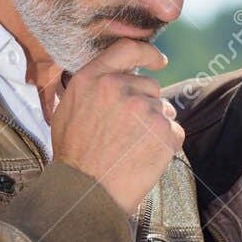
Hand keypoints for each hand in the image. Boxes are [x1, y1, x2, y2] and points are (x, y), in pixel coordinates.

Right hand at [49, 40, 182, 213]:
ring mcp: (143, 108)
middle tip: (126, 134)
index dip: (148, 53)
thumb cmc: (74, 156)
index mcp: (93, 78)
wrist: (85, 192)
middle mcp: (118, 87)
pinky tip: (144, 158)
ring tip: (130, 149)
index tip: (159, 60)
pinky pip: (174, 131)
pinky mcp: (163, 131)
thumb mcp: (67, 109)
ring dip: (154, 127)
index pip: (127, 49)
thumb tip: (116, 77)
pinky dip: (165, 145)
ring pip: (163, 110)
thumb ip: (92, 87)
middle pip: (149, 86)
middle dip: (144, 105)